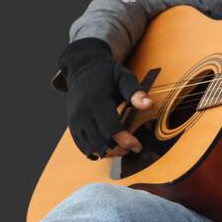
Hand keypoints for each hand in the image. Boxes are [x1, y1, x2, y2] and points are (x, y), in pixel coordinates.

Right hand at [59, 38, 154, 158]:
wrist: (82, 68)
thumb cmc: (106, 74)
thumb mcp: (124, 77)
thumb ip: (135, 92)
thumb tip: (149, 104)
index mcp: (98, 102)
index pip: (111, 129)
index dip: (125, 141)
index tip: (137, 145)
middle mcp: (84, 113)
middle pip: (100, 142)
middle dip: (118, 150)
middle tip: (131, 147)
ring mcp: (76, 121)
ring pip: (90, 147)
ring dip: (107, 153)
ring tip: (120, 148)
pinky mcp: (72, 125)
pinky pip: (82, 146)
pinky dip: (95, 151)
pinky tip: (107, 148)